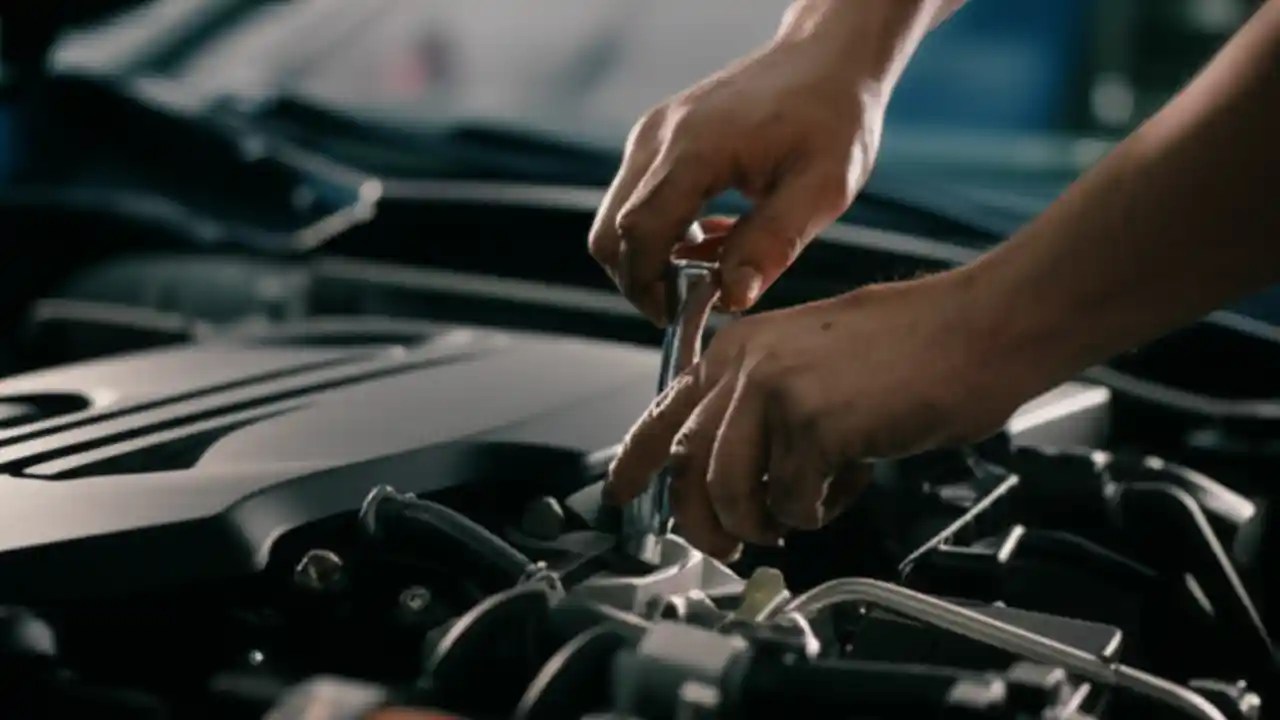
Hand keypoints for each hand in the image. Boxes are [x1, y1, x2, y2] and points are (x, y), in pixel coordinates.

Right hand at [588, 0, 928, 324]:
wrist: (826, 59)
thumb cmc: (831, 118)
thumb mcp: (821, 188)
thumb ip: (772, 243)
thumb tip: (732, 299)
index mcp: (694, 150)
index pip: (638, 233)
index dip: (649, 287)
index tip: (681, 316)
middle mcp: (658, 138)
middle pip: (609, 232)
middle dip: (640, 280)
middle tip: (690, 304)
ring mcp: (652, 134)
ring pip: (617, 218)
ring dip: (650, 258)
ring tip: (707, 270)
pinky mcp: (657, 138)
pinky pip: (635, 199)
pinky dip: (659, 233)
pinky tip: (707, 241)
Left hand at [603, 273, 1020, 559]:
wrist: (975, 328)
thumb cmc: (907, 350)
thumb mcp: (808, 364)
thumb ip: (758, 409)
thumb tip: (728, 475)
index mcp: (737, 348)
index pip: (663, 414)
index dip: (634, 463)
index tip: (620, 494)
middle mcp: (744, 366)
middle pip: (689, 470)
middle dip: (706, 523)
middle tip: (734, 545)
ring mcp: (775, 393)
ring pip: (731, 494)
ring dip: (765, 521)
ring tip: (800, 514)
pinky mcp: (814, 426)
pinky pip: (792, 501)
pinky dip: (818, 508)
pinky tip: (848, 481)